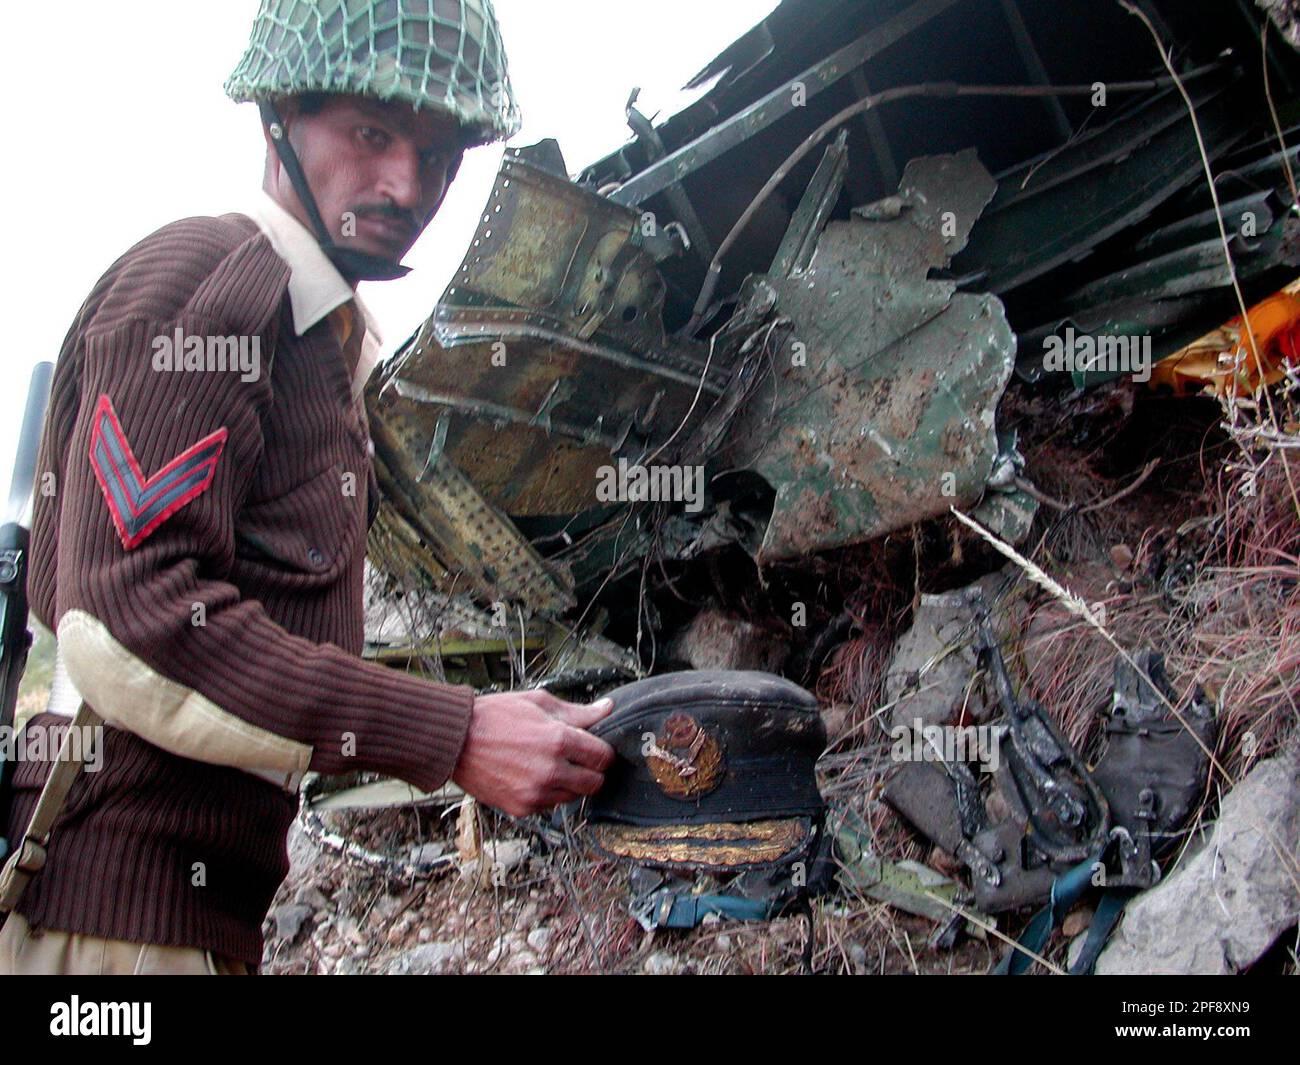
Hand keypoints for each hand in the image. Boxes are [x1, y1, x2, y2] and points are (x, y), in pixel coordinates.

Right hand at [451, 689, 615, 816]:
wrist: (456, 740)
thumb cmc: (494, 717)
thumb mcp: (538, 703)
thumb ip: (577, 712)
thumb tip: (606, 709)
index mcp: (558, 740)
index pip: (603, 757)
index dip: (603, 753)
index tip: (595, 750)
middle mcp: (551, 771)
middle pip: (595, 784)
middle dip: (591, 772)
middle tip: (578, 762)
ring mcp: (536, 793)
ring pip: (573, 798)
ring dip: (569, 785)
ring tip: (550, 767)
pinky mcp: (521, 808)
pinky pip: (548, 807)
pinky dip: (546, 795)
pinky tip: (532, 777)